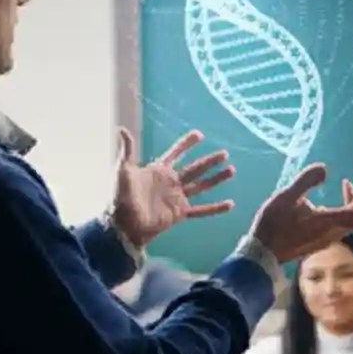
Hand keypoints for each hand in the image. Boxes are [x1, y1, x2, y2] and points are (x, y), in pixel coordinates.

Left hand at [112, 129, 234, 246]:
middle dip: (210, 161)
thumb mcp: (123, 171)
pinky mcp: (180, 212)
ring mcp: (177, 197)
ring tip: (231, 170)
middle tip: (225, 153)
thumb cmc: (121, 197)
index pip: (176, 154)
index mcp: (159, 171)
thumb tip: (122, 129)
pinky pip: (202, 210)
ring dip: (217, 179)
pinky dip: (216, 208)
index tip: (199, 134)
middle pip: (195, 168)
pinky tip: (230, 204)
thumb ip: (127, 150)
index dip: (186, 144)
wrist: (124, 223)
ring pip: (202, 186)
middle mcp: (171, 182)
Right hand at [248, 165, 352, 263]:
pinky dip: (344, 207)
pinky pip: (341, 221)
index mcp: (329, 222)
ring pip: (351, 218)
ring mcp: (328, 236)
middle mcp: (333, 231)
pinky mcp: (321, 238)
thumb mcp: (286, 197)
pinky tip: (330, 196)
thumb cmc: (273, 225)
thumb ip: (306, 181)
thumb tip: (325, 169)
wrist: (263, 254)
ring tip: (350, 180)